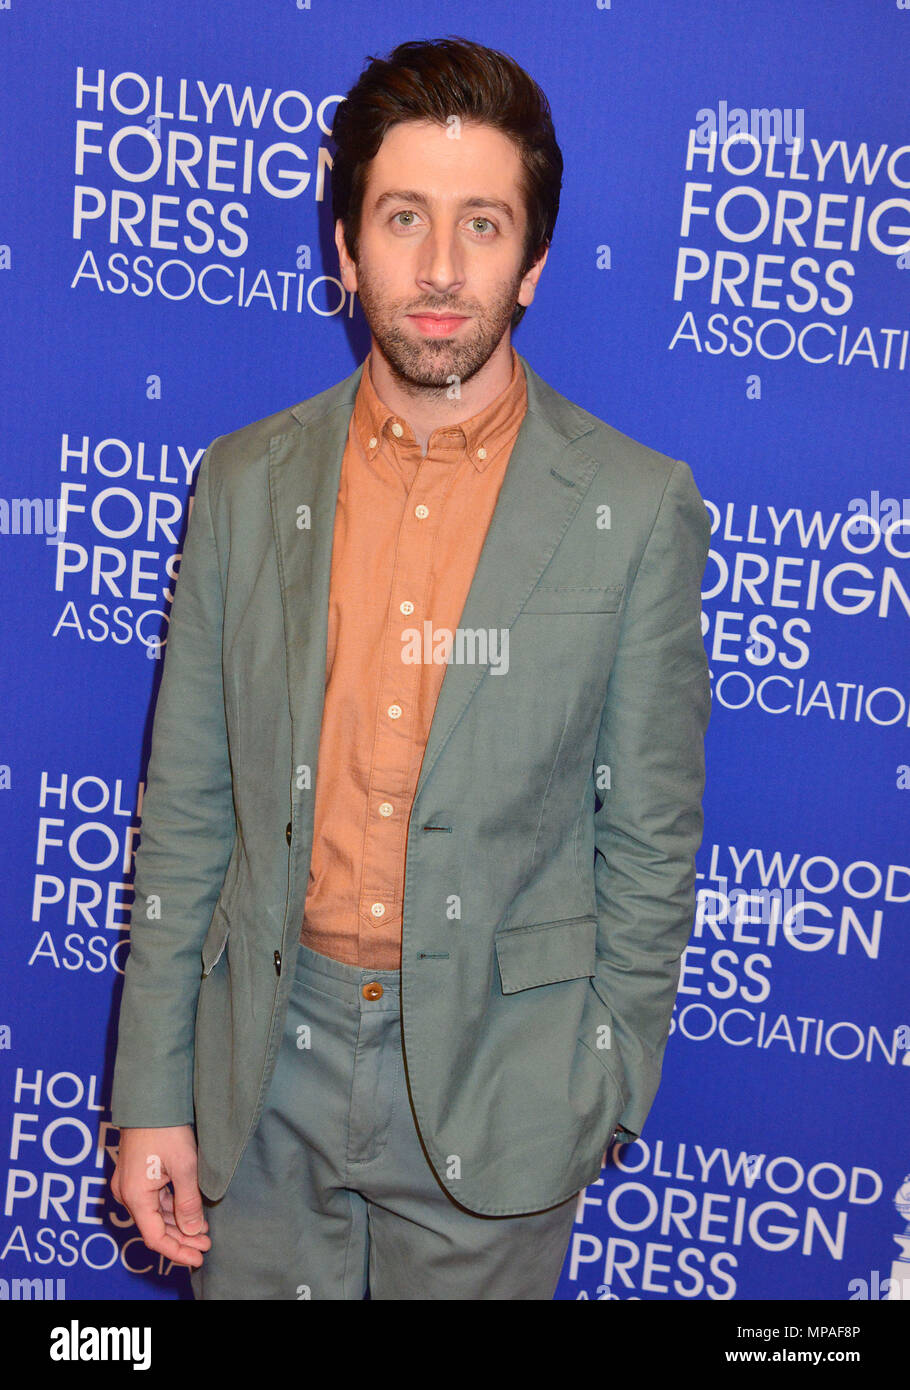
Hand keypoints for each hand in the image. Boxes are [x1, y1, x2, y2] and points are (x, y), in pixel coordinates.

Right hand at [111, 1125, 211, 1268]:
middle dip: (181, 1239)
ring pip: (155, 1214)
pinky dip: (171, 1208)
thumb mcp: (184, 1167)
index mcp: (135, 1196)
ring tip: (204, 1231)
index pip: (155, 1238)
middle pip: (154, 1227)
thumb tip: (193, 1231)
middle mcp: (127, 1194)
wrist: (151, 1099)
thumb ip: (188, 1202)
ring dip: (178, 1224)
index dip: (177, 1251)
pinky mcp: (137, 1174)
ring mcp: (130, 1184)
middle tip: (206, 1244)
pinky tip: (190, 1211)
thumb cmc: (166, 1130)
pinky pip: (154, 1199)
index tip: (198, 1257)